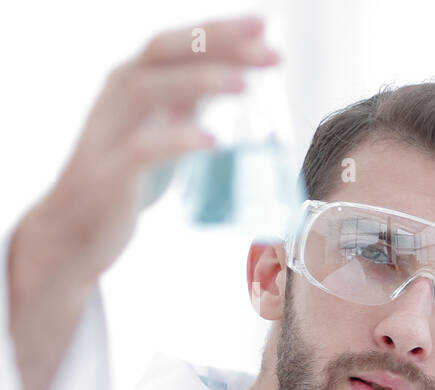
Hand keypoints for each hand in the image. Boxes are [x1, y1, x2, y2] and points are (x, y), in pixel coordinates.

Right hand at [6, 16, 278, 389]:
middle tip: (270, 50)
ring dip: (198, 81)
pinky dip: (177, 139)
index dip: (220, 32)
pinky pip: (141, 149)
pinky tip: (211, 139)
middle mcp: (118, 97)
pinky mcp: (109, 173)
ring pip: (149, 89)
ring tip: (244, 83)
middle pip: (164, 52)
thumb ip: (191, 103)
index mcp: (135, 83)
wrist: (77, 230)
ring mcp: (110, 132)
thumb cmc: (128, 177)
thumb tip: (240, 77)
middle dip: (217, 44)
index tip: (266, 27)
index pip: (178, 43)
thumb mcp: (164, 129)